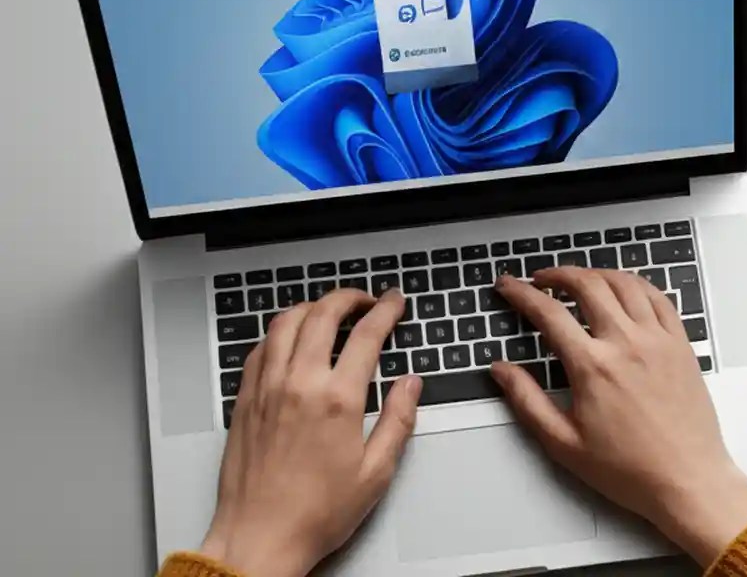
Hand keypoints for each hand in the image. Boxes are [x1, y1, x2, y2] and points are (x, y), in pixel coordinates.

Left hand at [199, 289, 421, 576]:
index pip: (367, 335)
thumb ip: (398, 420)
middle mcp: (298, 385)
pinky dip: (279, 333)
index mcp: (337, 400)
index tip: (394, 302)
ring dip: (311, 307)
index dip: (385, 311)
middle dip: (349, 298)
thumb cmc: (314, 513)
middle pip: (323, 315)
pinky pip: (259, 349)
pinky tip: (290, 339)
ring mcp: (266, 389)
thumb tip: (411, 385)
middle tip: (365, 300)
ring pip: (285, 323)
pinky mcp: (245, 401)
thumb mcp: (376, 472)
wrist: (260, 537)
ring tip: (329, 310)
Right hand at [491, 269, 746, 566]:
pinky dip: (636, 283)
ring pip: (624, 283)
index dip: (521, 294)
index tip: (509, 286)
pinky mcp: (680, 344)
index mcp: (593, 367)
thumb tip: (501, 370)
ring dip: (595, 273)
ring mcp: (658, 340)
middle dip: (557, 274)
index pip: (548, 313)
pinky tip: (624, 288)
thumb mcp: (564, 443)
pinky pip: (658, 297)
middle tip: (541, 278)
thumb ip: (527, 401)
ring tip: (579, 280)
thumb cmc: (629, 469)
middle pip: (587, 285)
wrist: (687, 480)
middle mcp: (626, 344)